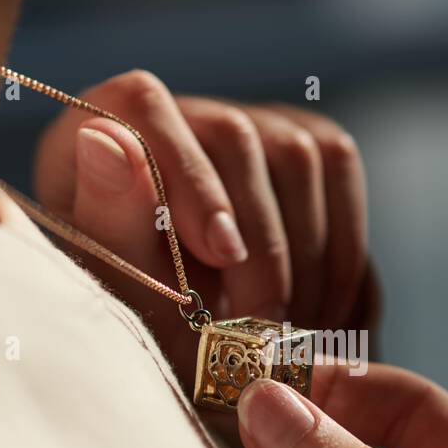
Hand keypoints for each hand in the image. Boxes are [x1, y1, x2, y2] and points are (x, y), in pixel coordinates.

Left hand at [32, 70, 370, 386]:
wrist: (195, 342)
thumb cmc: (139, 314)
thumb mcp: (115, 282)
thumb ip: (109, 215)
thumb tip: (106, 139)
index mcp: (107, 127)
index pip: (144, 105)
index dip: (190, 178)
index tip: (221, 256)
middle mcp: (184, 112)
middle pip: (240, 136)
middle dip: (261, 245)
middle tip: (261, 325)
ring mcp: (253, 122)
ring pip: (305, 154)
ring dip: (307, 258)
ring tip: (290, 329)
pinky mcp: (307, 146)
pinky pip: (341, 171)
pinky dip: (340, 249)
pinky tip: (322, 312)